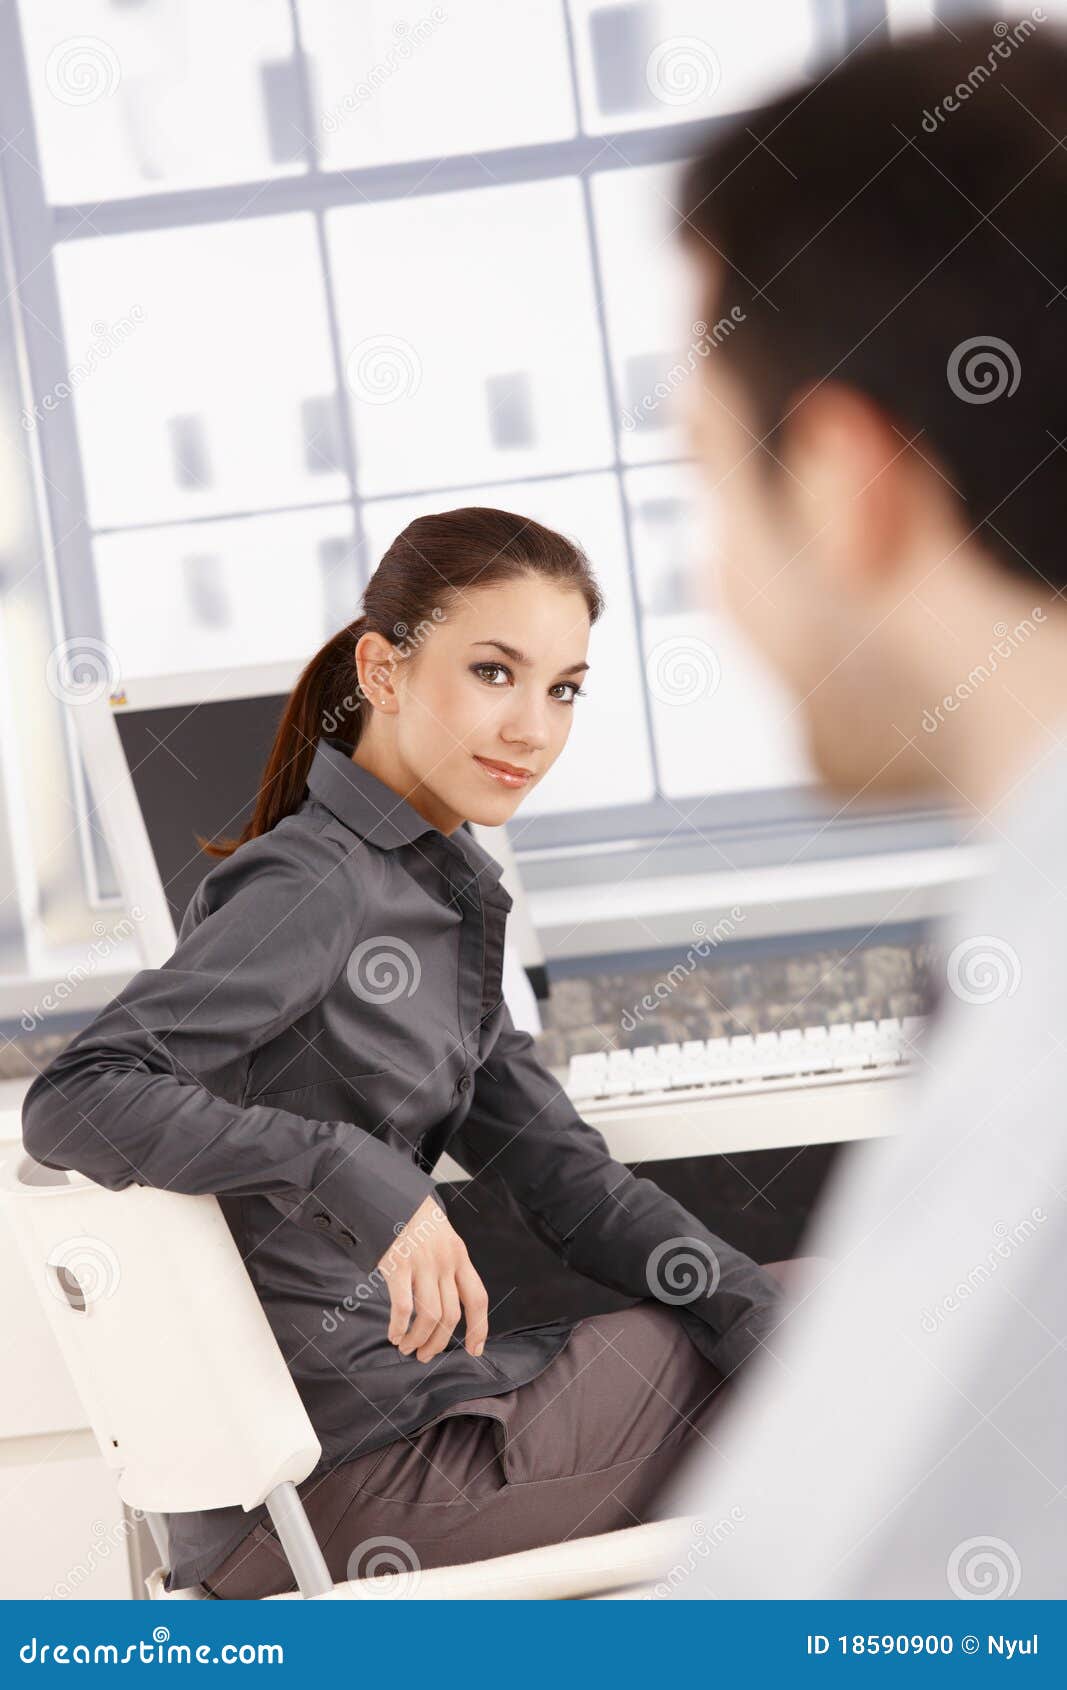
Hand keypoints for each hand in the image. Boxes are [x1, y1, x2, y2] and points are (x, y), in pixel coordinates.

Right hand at [377, 1194, 489, 1362]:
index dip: (479, 1328)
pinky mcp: (398, 1265)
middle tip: (425, 1356)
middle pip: (452, 1315)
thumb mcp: (442, 1236)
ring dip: (419, 1340)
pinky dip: (399, 1327)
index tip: (475, 1350)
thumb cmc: (413, 1218)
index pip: (477, 1297)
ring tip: (408, 1348)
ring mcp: (422, 1263)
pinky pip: (403, 1307)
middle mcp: (445, 1261)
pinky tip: (394, 1334)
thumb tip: (447, 1303)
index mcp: (459, 1255)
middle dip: (439, 1342)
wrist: (389, 1192)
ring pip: (430, 1316)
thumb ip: (448, 1265)